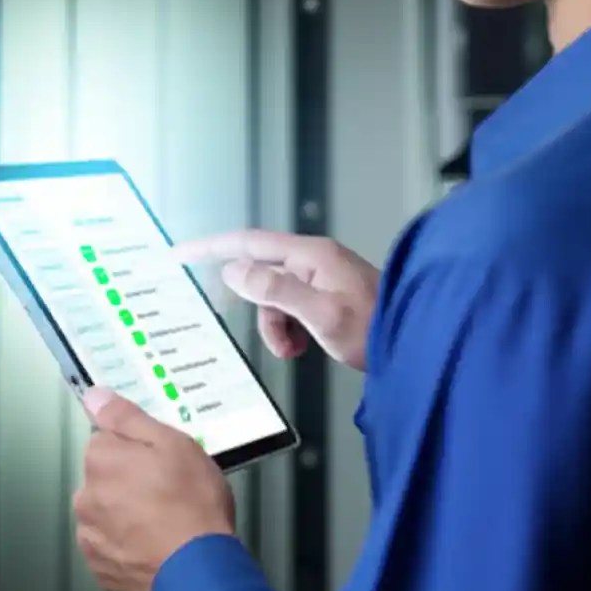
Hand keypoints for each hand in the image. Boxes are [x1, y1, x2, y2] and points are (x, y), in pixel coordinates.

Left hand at [74, 388, 234, 590]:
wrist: (197, 568)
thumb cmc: (192, 505)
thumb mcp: (173, 443)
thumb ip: (128, 418)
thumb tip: (96, 396)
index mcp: (101, 459)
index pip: (108, 438)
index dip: (139, 446)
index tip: (161, 458)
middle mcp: (87, 495)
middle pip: (107, 476)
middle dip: (131, 479)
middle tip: (170, 489)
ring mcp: (91, 534)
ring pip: (108, 511)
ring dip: (129, 512)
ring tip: (167, 520)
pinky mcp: (101, 566)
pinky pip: (113, 545)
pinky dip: (130, 543)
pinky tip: (157, 542)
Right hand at [171, 230, 380, 370]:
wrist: (410, 341)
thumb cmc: (374, 327)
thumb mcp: (320, 314)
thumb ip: (276, 291)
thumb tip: (235, 271)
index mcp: (310, 255)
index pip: (248, 242)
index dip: (210, 247)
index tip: (180, 252)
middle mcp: (314, 260)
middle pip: (261, 275)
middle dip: (261, 311)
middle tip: (276, 338)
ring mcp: (321, 277)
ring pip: (275, 297)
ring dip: (276, 326)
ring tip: (295, 348)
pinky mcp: (327, 295)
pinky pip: (291, 307)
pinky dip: (289, 328)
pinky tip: (302, 346)